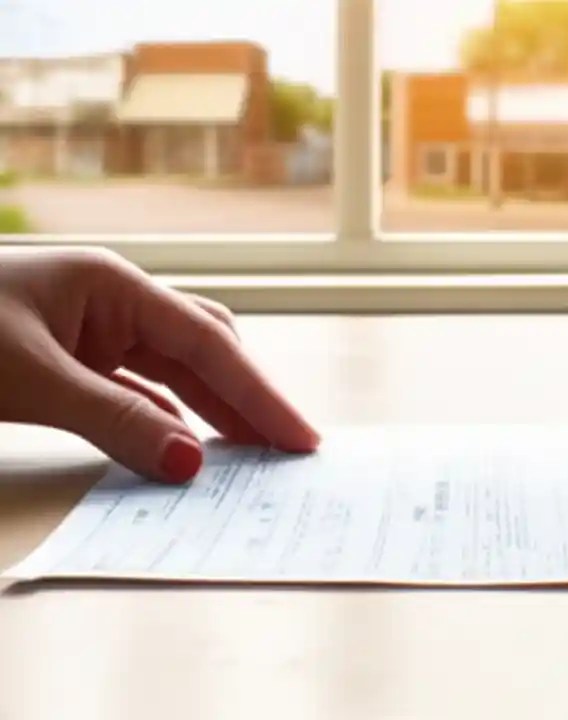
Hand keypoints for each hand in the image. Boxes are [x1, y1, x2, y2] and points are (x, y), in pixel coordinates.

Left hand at [0, 248, 318, 482]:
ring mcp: (90, 329)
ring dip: (212, 412)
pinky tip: (184, 446)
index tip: (302, 438)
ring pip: (174, 372)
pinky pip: (135, 390)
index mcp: (115, 284)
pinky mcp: (66, 359)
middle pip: (205, 349)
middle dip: (249, 398)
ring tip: (254, 455)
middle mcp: (113, 301)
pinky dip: (165, 419)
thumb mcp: (29, 379)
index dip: (260, 393)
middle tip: (290, 451)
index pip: (209, 343)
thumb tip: (188, 465)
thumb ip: (115, 420)